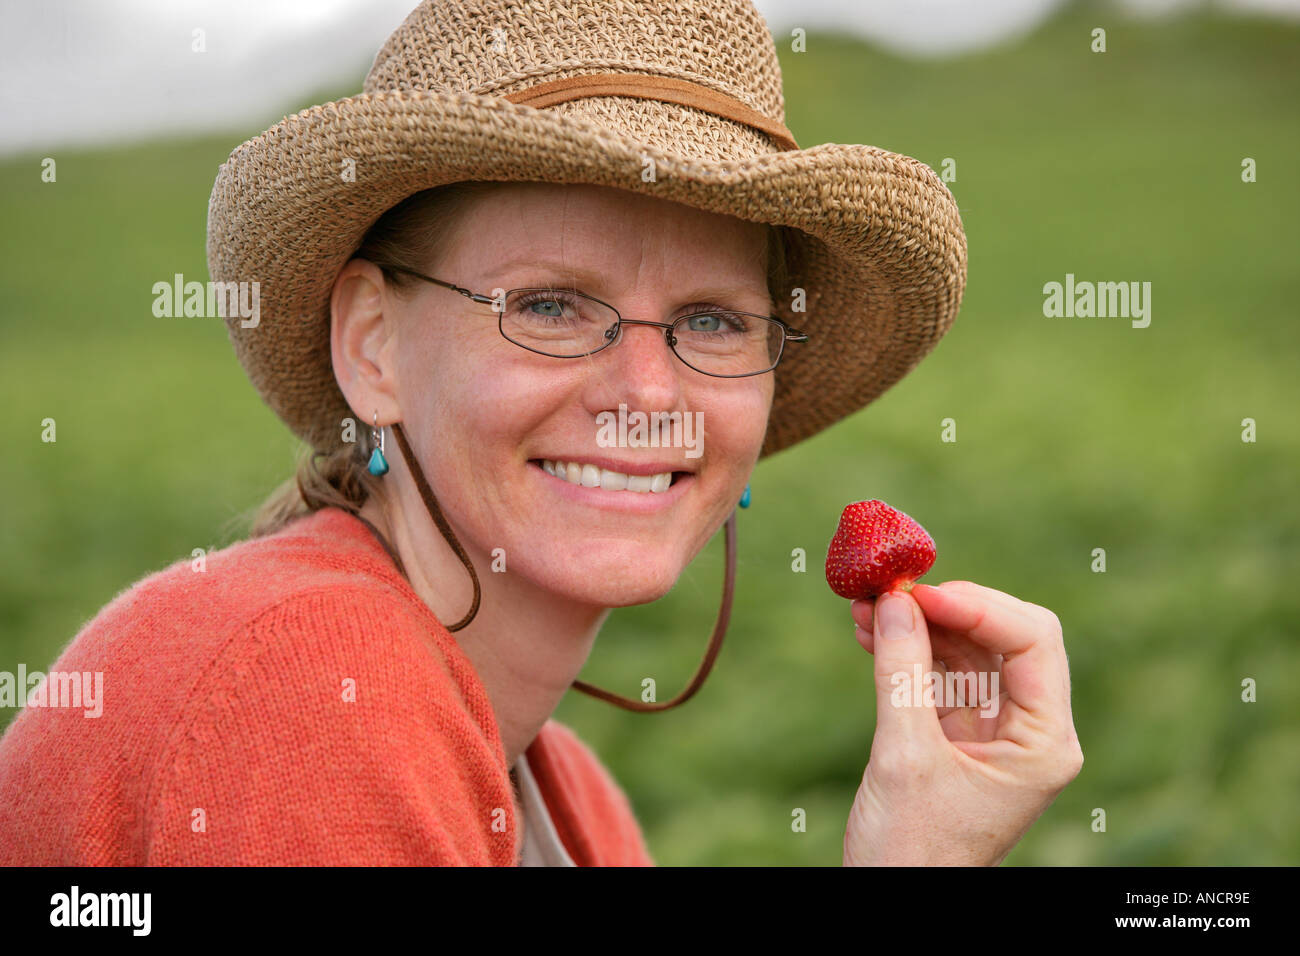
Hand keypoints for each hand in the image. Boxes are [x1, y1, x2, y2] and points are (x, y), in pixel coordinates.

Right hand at [842, 581, 1082, 865]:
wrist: (893, 899)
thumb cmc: (911, 850)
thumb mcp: (903, 755)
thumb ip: (901, 672)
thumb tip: (892, 601)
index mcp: (1044, 743)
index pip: (1033, 642)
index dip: (979, 607)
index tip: (920, 593)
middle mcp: (1029, 731)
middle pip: (1003, 636)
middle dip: (947, 608)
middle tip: (893, 590)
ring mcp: (994, 730)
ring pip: (968, 649)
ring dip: (918, 623)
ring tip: (867, 606)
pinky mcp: (957, 733)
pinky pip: (940, 673)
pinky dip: (907, 648)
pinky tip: (869, 632)